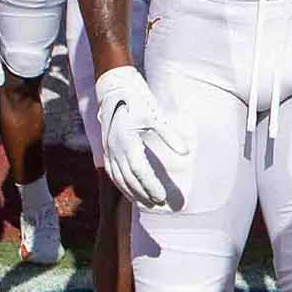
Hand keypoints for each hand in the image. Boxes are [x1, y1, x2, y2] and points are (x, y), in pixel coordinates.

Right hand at [96, 66, 187, 208]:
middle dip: (143, 193)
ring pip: (118, 178)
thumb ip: (170, 136)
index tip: (162, 197)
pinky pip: (112, 172)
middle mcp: (114, 149)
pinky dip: (121, 184)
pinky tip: (130, 190)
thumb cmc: (137, 101)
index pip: (140, 171)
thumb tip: (186, 153)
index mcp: (127, 142)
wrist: (113, 88)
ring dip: (131, 192)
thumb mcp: (155, 117)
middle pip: (129, 179)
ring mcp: (108, 150)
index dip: (150, 186)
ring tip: (145, 202)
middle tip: (158, 203)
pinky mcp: (106, 148)